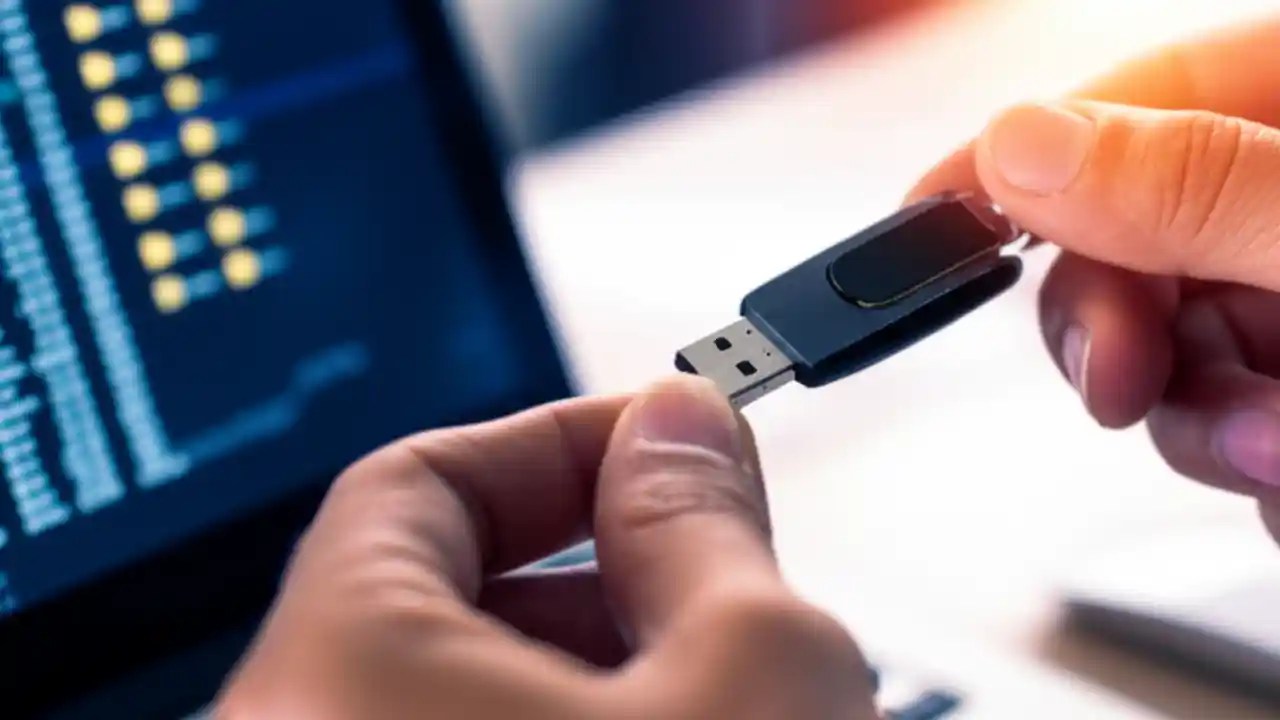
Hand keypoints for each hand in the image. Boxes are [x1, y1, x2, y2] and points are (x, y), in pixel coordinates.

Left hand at [214, 376, 876, 719]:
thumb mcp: (747, 684)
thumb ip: (710, 529)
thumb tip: (680, 428)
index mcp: (337, 675)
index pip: (418, 477)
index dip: (567, 440)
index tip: (671, 441)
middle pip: (444, 592)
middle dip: (606, 574)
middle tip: (720, 589)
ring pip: (468, 694)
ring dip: (604, 672)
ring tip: (716, 697)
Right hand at [907, 20, 1279, 541]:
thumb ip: (1193, 186)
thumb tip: (1021, 147)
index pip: (1125, 101)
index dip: (1009, 160)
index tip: (916, 223)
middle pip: (1130, 244)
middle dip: (1123, 335)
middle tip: (1126, 384)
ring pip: (1173, 350)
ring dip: (1201, 426)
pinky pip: (1233, 417)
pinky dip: (1252, 467)